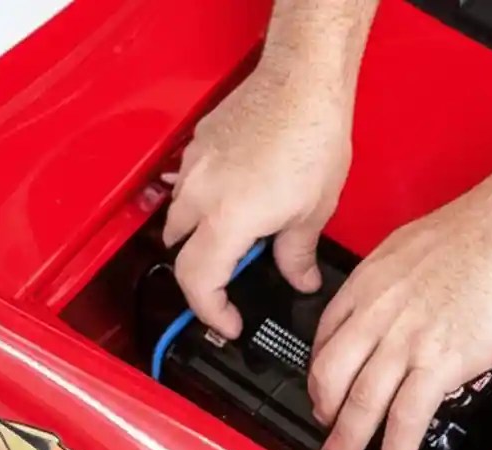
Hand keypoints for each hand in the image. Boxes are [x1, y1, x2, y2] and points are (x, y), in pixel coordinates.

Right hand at [162, 61, 353, 337]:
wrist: (302, 84)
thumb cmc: (313, 139)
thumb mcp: (314, 212)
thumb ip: (298, 255)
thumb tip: (300, 279)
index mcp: (227, 219)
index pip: (198, 282)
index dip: (210, 312)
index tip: (227, 323)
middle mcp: (200, 194)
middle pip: (179, 252)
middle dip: (201, 276)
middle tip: (230, 288)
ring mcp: (193, 166)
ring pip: (178, 217)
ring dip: (198, 238)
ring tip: (236, 243)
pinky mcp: (197, 145)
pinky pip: (187, 185)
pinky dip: (202, 203)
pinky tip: (235, 201)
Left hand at [308, 201, 491, 449]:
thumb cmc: (477, 235)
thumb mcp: (411, 246)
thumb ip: (397, 280)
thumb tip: (405, 301)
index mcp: (369, 285)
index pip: (326, 336)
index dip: (320, 372)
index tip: (324, 389)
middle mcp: (378, 316)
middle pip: (331, 376)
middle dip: (323, 415)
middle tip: (325, 435)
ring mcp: (405, 342)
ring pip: (361, 402)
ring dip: (348, 440)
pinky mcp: (438, 362)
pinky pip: (407, 415)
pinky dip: (397, 445)